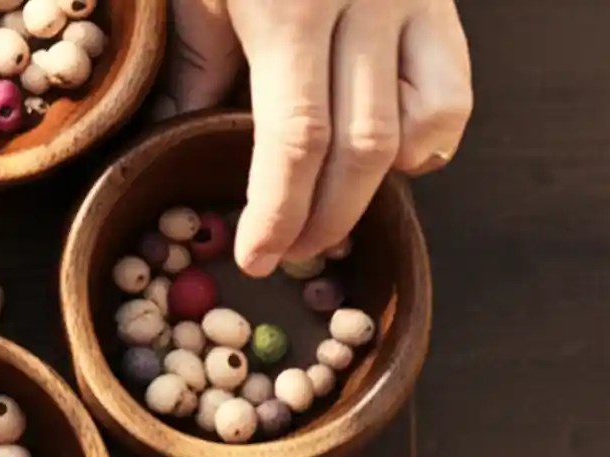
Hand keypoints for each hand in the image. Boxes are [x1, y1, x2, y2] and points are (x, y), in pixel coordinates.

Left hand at [167, 0, 472, 272]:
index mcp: (288, 8)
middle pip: (361, 148)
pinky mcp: (441, 2)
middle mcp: (363, 6)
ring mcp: (412, 2)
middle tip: (290, 254)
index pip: (294, 137)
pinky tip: (394, 162)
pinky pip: (453, 90)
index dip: (278, 210)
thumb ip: (192, 56)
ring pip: (421, 127)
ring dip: (379, 191)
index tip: (256, 255)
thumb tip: (179, 134)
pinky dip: (431, 141)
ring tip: (333, 219)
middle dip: (324, 218)